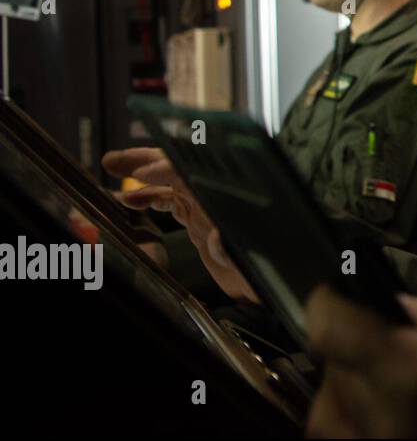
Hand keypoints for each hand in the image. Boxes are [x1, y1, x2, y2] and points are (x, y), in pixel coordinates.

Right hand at [102, 148, 259, 302]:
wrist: (280, 280)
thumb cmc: (274, 264)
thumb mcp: (252, 258)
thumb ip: (234, 249)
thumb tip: (216, 240)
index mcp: (228, 197)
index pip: (195, 174)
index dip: (167, 169)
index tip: (140, 173)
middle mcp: (217, 197)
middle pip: (179, 167)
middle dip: (146, 159)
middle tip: (114, 160)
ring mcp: (208, 207)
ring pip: (171, 182)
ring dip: (141, 175)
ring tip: (112, 168)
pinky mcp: (202, 220)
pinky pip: (173, 201)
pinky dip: (150, 197)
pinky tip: (130, 200)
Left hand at [304, 288, 416, 438]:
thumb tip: (371, 302)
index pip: (331, 328)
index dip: (337, 303)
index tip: (346, 299)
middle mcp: (397, 431)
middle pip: (332, 374)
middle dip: (360, 352)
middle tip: (407, 348)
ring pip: (333, 417)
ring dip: (361, 392)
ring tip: (415, 386)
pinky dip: (372, 424)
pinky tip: (414, 414)